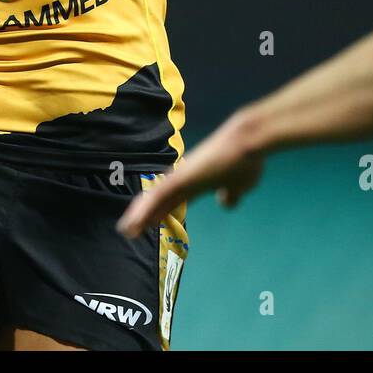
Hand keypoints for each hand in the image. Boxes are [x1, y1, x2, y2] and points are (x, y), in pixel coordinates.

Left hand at [117, 112, 264, 237]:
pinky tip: (134, 221)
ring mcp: (182, 177)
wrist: (247, 142)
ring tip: (126, 230)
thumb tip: (224, 202)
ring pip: (155, 198)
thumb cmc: (244, 161)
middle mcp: (185, 179)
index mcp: (198, 183)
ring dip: (140, 214)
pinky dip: (145, 209)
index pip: (174, 200)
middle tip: (129, 230)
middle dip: (145, 215)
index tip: (149, 224)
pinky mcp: (181, 177)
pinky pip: (159, 196)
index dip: (161, 212)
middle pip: (160, 200)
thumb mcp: (240, 185)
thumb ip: (231, 194)